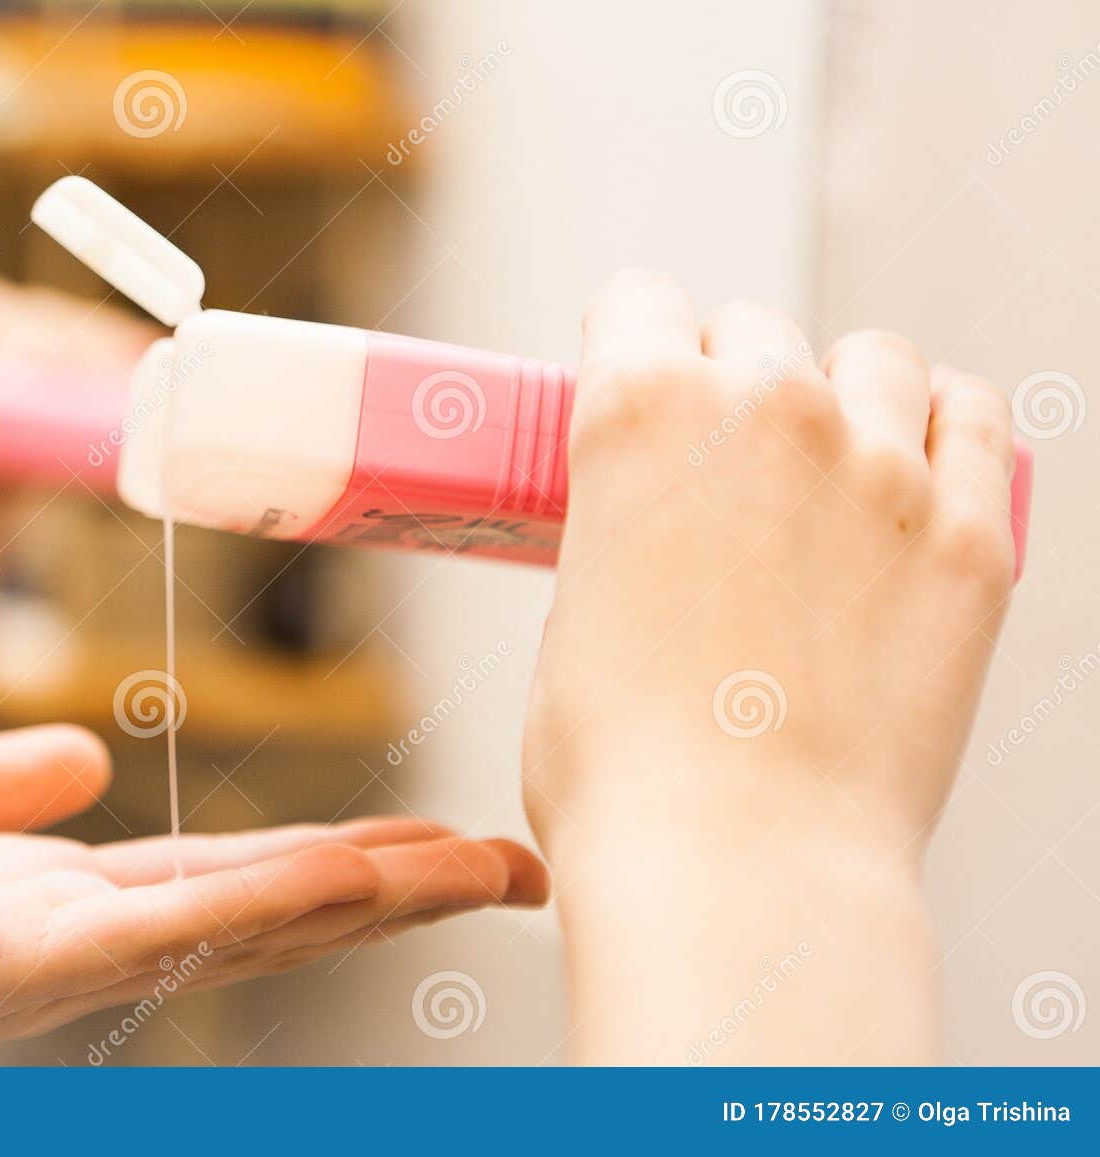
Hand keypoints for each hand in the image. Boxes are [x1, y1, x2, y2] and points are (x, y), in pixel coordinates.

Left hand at [0, 718, 546, 1063]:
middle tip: (515, 865)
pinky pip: (167, 924)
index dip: (332, 860)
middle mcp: (73, 940)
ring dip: (365, 898)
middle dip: (392, 890)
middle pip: (261, 911)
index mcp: (53, 897)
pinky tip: (356, 875)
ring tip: (476, 867)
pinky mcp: (17, 963)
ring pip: (242, 925)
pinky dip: (270, 902)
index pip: (223, 876)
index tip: (429, 840)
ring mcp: (52, 964)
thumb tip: (72, 764)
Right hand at [524, 271, 1018, 1062]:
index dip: (633, 344)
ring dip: (841, 395)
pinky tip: (912, 474)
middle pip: (752, 329)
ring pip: (872, 357)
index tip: (641, 382)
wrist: (737, 868)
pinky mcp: (970, 537)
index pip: (639, 302)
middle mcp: (765, 411)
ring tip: (825, 469)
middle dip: (730, 381)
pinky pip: (975, 417)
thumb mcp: (571, 618)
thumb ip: (617, 533)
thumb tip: (652, 526)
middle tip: (721, 466)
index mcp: (638, 414)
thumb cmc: (628, 773)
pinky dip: (942, 429)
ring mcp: (881, 467)